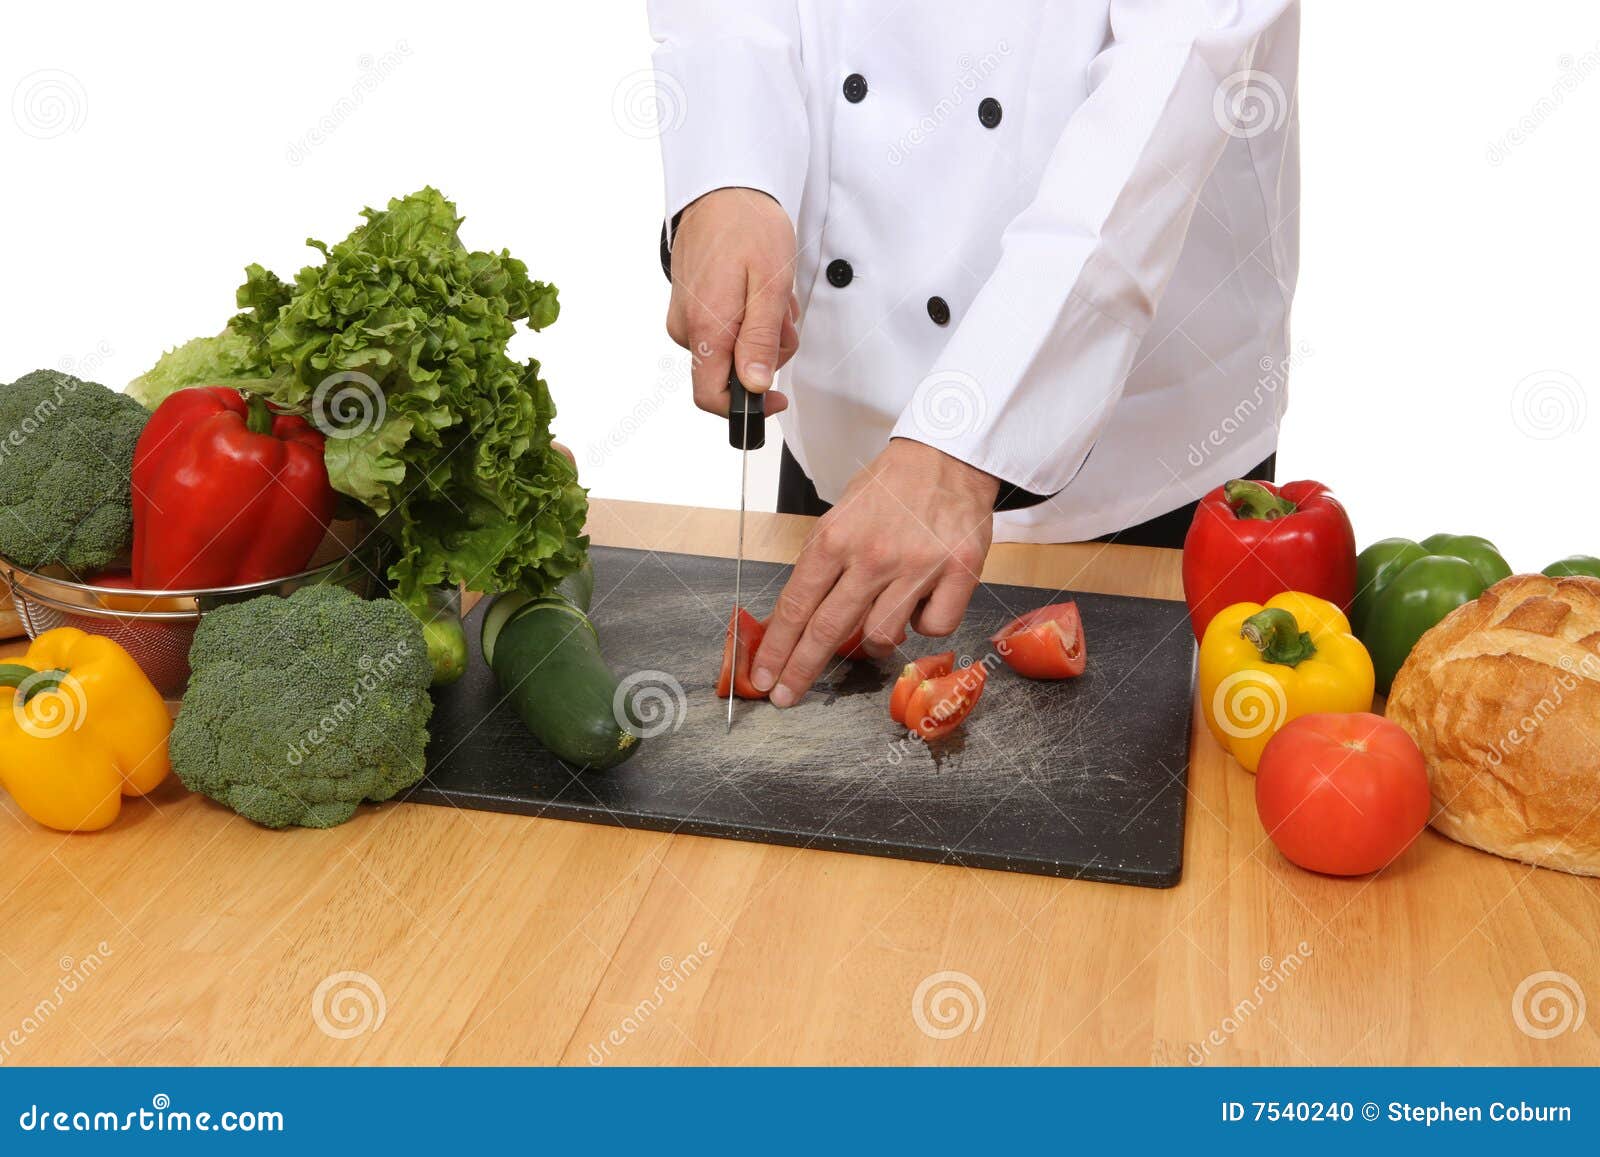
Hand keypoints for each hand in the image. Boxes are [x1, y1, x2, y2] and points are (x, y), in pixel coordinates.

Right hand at [665, 188, 797, 416]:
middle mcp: (688, 328)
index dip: (745, 408)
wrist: (722, 189)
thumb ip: (760, 340)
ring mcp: (685, 317)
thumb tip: (754, 385)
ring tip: (770, 294)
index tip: (774, 398)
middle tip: (782, 317)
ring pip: (729, 350)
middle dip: (764, 354)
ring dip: (760, 333)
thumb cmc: (747, 228)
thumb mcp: (769, 285)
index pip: (711, 396)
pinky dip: (746, 318)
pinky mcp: (689, 306)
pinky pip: (721, 329)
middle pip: (729, 373)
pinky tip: (755, 290)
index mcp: (707, 328)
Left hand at [751, 439, 999, 706]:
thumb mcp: (840, 515)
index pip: (796, 606)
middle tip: (785, 696)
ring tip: (883, 609)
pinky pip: (932, 629)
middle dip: (800, 670)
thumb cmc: (890, 488)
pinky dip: (925, 623)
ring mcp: (918, 566)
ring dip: (876, 637)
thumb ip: (823, 564)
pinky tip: (924, 598)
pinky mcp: (959, 573)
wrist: (947, 455)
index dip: (777, 648)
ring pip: (881, 637)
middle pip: (827, 632)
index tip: (764, 676)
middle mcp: (872, 556)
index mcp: (835, 537)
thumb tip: (799, 620)